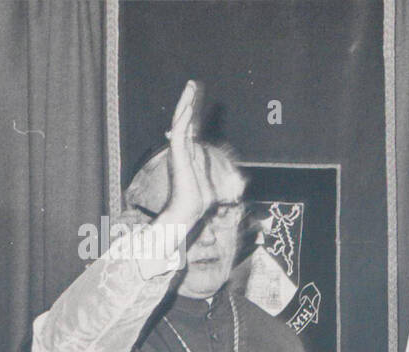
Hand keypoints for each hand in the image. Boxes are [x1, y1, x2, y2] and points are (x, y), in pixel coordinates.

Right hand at [157, 80, 214, 229]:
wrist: (189, 210)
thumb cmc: (200, 198)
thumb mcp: (214, 178)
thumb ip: (217, 168)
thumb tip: (230, 169)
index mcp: (189, 150)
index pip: (191, 124)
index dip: (194, 109)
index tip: (197, 95)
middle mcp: (182, 148)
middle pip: (184, 119)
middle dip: (188, 100)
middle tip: (193, 84)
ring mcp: (179, 151)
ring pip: (180, 122)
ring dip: (185, 104)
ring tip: (190, 88)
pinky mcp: (178, 156)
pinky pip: (178, 134)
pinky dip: (183, 120)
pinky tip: (188, 108)